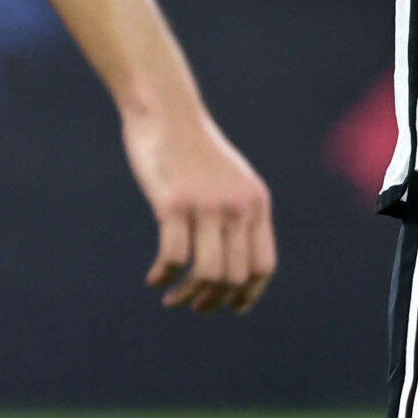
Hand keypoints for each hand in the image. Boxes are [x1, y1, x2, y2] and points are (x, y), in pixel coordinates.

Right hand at [123, 97, 275, 313]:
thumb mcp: (229, 179)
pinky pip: (174, 258)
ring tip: (172, 300)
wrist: (167, 110)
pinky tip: (154, 278)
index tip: (230, 307)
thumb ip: (238, 214)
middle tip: (192, 304)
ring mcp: (207, 205)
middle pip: (234, 276)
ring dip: (187, 296)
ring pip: (207, 274)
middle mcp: (238, 206)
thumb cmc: (193, 148)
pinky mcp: (174, 204)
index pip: (263, 266)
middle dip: (212, 300)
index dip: (248, 294)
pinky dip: (163, 276)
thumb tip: (233, 263)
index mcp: (256, 203)